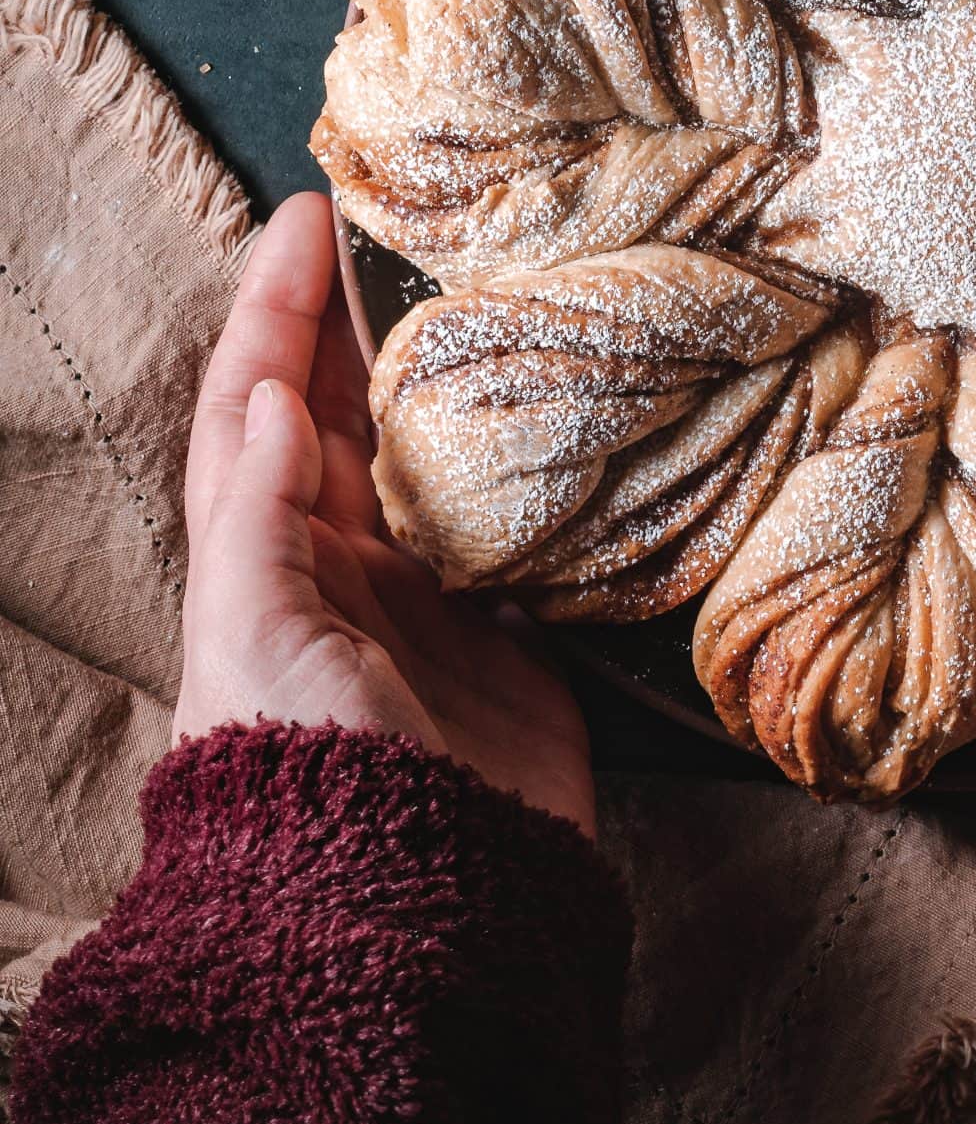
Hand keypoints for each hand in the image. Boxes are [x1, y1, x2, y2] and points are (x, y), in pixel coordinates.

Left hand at [174, 192, 594, 836]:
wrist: (414, 912)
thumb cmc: (310, 773)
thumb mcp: (254, 638)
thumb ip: (262, 519)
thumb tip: (277, 394)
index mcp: (265, 556)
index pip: (261, 401)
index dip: (277, 307)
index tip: (308, 212)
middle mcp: (345, 564)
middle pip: (353, 409)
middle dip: (368, 315)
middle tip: (412, 221)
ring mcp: (434, 598)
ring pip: (439, 453)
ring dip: (458, 373)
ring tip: (497, 283)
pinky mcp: (516, 638)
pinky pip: (526, 522)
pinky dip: (543, 460)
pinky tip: (574, 404)